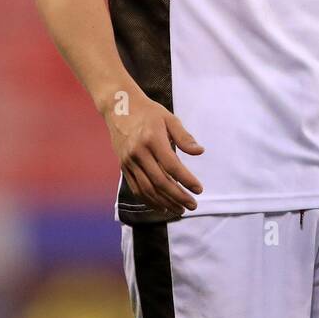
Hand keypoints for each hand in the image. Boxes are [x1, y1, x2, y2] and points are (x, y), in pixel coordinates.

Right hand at [104, 92, 203, 215]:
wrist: (119, 108)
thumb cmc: (149, 112)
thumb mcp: (169, 118)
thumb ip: (184, 137)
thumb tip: (200, 152)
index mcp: (152, 139)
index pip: (171, 165)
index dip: (186, 180)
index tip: (199, 189)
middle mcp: (138, 152)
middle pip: (159, 181)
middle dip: (177, 196)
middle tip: (192, 205)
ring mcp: (129, 161)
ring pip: (147, 189)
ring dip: (164, 202)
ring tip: (180, 209)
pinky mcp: (123, 167)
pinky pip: (136, 188)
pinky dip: (149, 200)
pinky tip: (162, 206)